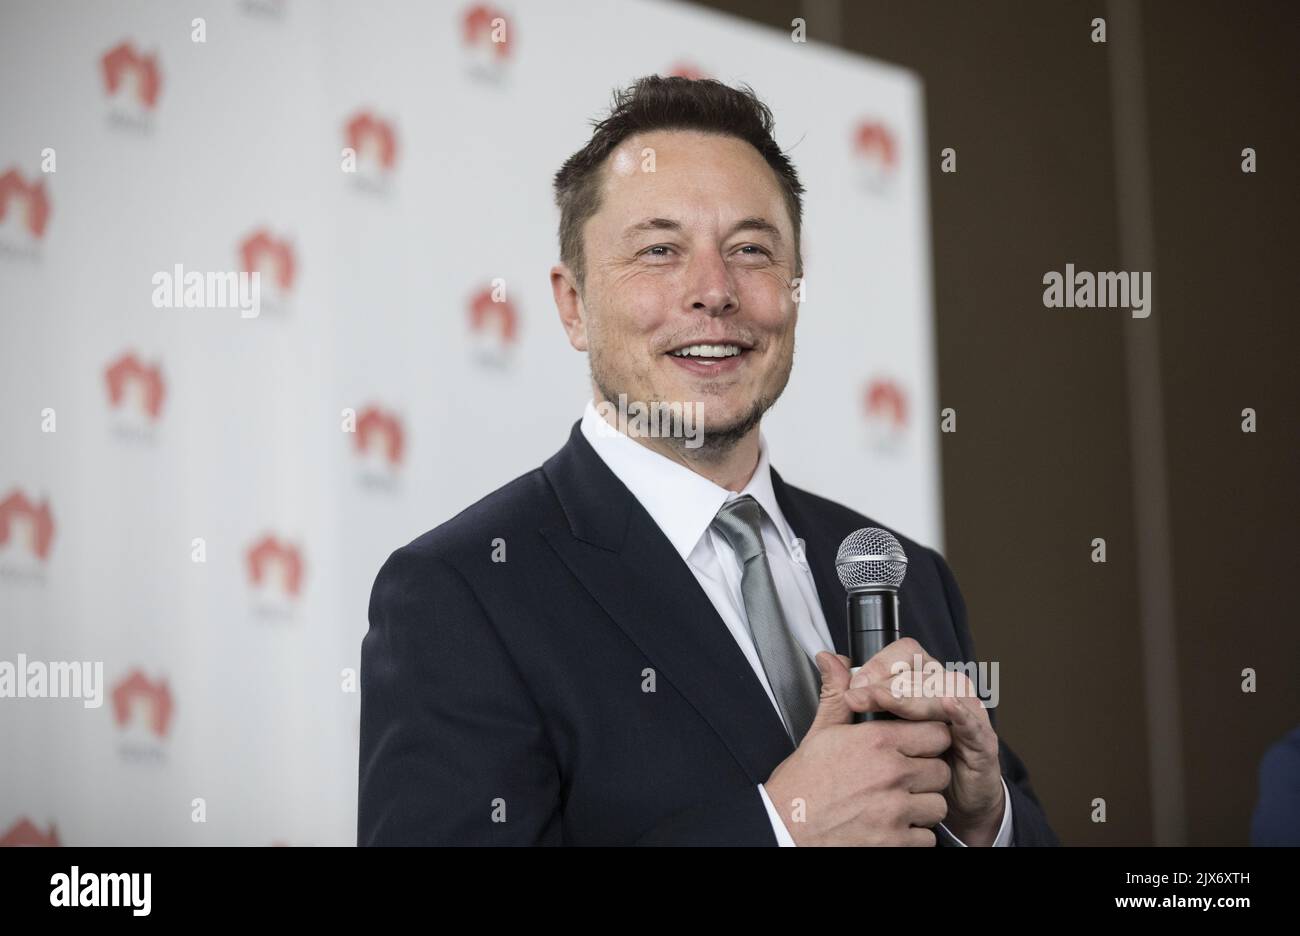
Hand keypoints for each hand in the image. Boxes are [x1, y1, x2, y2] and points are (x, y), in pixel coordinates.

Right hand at [761, 647, 951, 844]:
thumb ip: (838, 693)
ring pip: (937, 805)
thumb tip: (833, 659)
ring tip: (897, 804)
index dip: (928, 740)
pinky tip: (891, 826)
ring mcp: (894, 810)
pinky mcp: (894, 841)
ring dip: (922, 807)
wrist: (785, 828)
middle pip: (941, 770)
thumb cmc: (802, 784)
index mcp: (877, 741)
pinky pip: (926, 839)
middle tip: (905, 778)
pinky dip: (914, 836)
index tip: (916, 747)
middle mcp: (891, 773)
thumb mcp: (820, 732)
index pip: (936, 732)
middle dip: (926, 775)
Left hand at [845, 638, 1004, 844]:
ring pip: (942, 690)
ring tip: (885, 701)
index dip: (879, 664)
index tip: (853, 685)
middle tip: (857, 696)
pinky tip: (946, 706)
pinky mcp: (981, 739)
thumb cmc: (912, 762)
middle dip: (886, 682)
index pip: (905, 653)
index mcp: (922, 680)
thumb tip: (826, 658)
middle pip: (920, 670)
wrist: (951, 803)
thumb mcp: (872, 726)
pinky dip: (960, 711)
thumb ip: (848, 693)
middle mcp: (946, 688)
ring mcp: (967, 711)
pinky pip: (972, 719)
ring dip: (912, 696)